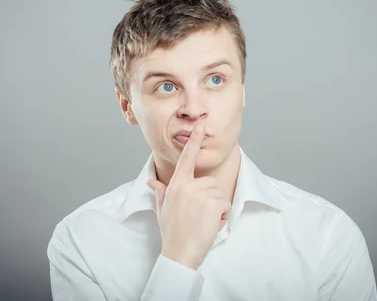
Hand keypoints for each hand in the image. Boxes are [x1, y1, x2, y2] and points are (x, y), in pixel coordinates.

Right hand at [146, 123, 231, 269]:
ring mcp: (201, 194)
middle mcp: (187, 186)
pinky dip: (222, 217)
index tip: (201, 125)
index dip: (194, 140)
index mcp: (176, 184)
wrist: (179, 252)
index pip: (186, 158)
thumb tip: (151, 181)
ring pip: (219, 194)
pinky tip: (210, 225)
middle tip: (198, 216)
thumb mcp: (162, 209)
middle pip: (210, 182)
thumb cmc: (172, 231)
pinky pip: (226, 205)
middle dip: (209, 198)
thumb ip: (159, 191)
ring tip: (203, 222)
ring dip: (216, 209)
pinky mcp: (213, 203)